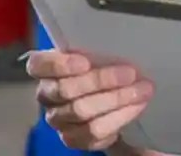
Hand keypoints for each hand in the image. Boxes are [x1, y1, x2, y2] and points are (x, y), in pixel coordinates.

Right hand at [25, 49, 155, 150]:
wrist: (107, 98)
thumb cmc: (99, 66)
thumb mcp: (94, 52)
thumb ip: (96, 48)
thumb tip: (117, 41)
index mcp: (44, 68)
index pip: (38, 65)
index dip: (59, 64)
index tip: (85, 61)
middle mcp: (46, 96)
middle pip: (66, 90)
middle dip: (101, 81)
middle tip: (131, 73)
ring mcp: (58, 120)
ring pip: (82, 112)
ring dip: (117, 100)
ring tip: (142, 91)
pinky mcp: (73, 139)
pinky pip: (94, 133)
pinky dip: (119, 118)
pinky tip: (135, 107)